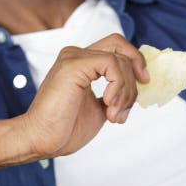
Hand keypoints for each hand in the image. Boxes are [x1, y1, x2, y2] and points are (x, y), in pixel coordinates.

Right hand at [18, 33, 149, 159]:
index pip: (116, 48)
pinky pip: (111, 64)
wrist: (41, 139)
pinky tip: (108, 106)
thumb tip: (136, 90)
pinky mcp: (74, 64)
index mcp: (81, 63)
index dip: (135, 62)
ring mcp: (74, 57)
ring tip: (114, 115)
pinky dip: (118, 87)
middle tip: (130, 104)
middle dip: (135, 72)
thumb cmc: (65, 129)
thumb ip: (115, 95)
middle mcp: (76, 55)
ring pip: (119, 59)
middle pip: (120, 45)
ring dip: (126, 91)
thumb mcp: (100, 108)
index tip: (144, 84)